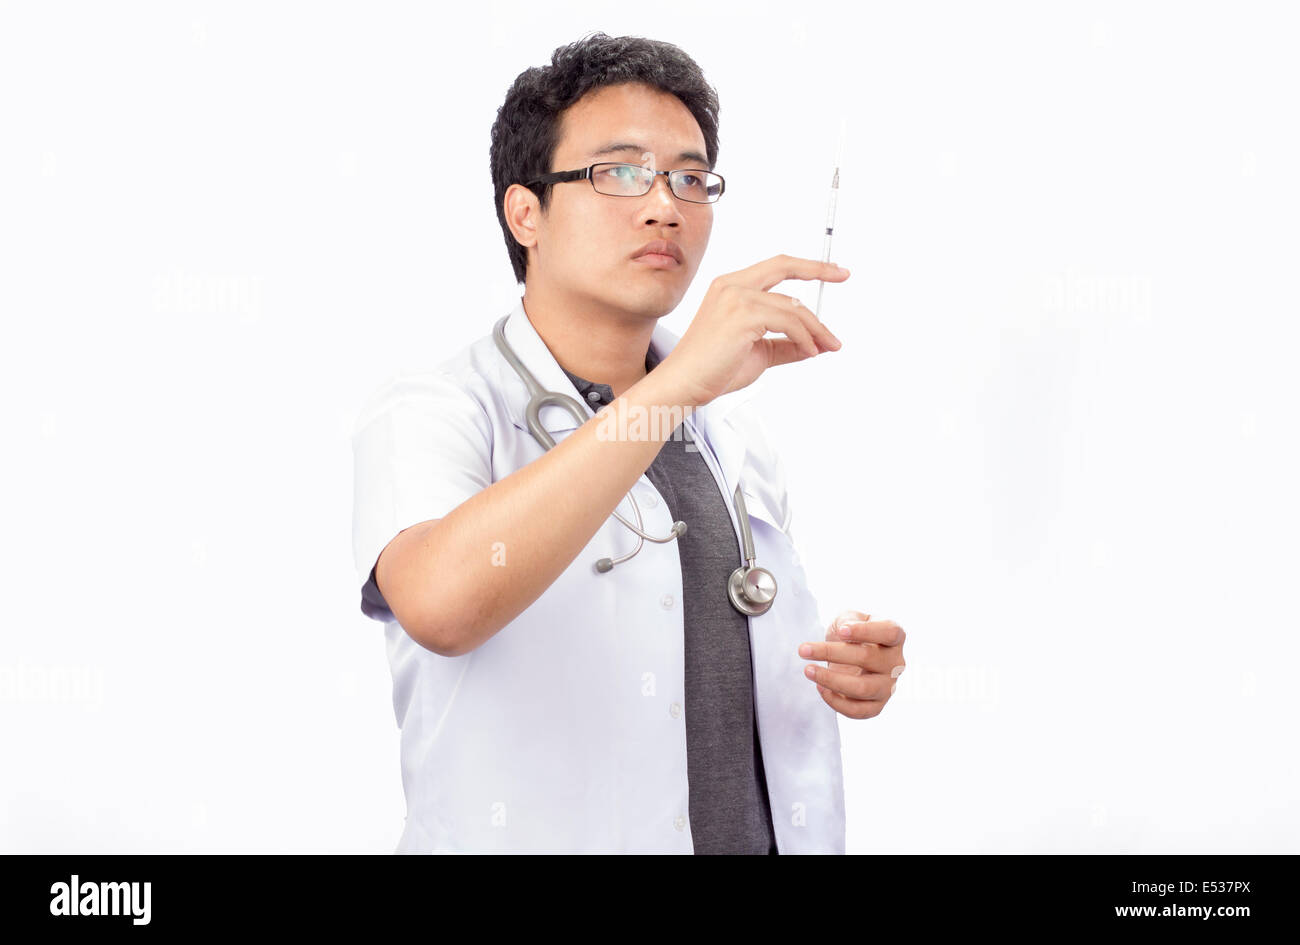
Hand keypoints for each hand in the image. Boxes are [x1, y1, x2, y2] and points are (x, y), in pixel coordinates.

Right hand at [656, 255, 848, 407]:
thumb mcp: (759, 352)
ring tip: (826, 346)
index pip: (775, 267)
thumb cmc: (714, 370)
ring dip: (816, 328)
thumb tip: (818, 343)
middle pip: (784, 266)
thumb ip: (786, 344)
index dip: (806, 267)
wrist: (685, 385)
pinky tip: (810, 352)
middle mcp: (732, 286)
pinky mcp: (741, 315)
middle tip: (844, 275)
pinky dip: (804, 337)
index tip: (833, 272)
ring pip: (792, 306)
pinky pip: (788, 322)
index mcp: (731, 288)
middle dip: (818, 269)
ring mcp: (736, 298)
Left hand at [797, 610, 905, 719]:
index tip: (842, 630)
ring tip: (808, 670)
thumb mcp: (850, 619)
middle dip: (832, 653)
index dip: (866, 631)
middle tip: (803, 650)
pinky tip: (820, 687)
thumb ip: (848, 620)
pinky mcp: (876, 706)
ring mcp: (888, 686)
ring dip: (831, 680)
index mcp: (895, 638)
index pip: (890, 632)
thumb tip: (845, 630)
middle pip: (867, 658)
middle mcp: (895, 663)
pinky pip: (858, 711)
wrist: (851, 657)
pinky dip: (835, 701)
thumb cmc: (852, 634)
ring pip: (862, 688)